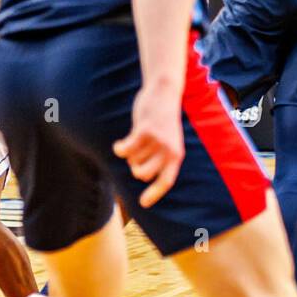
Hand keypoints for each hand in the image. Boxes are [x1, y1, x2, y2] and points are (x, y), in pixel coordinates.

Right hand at [113, 84, 184, 205]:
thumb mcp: (168, 140)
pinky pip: (125, 150)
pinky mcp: (145, 132)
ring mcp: (157, 142)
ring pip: (132, 160)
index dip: (154, 194)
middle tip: (136, 154)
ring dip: (130, 152)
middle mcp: (169, 151)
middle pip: (141, 174)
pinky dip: (119, 148)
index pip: (166, 181)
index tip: (143, 204)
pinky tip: (121, 143)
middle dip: (134, 167)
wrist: (165, 92)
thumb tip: (140, 174)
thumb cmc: (163, 120)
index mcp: (176, 155)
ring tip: (137, 139)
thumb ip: (159, 157)